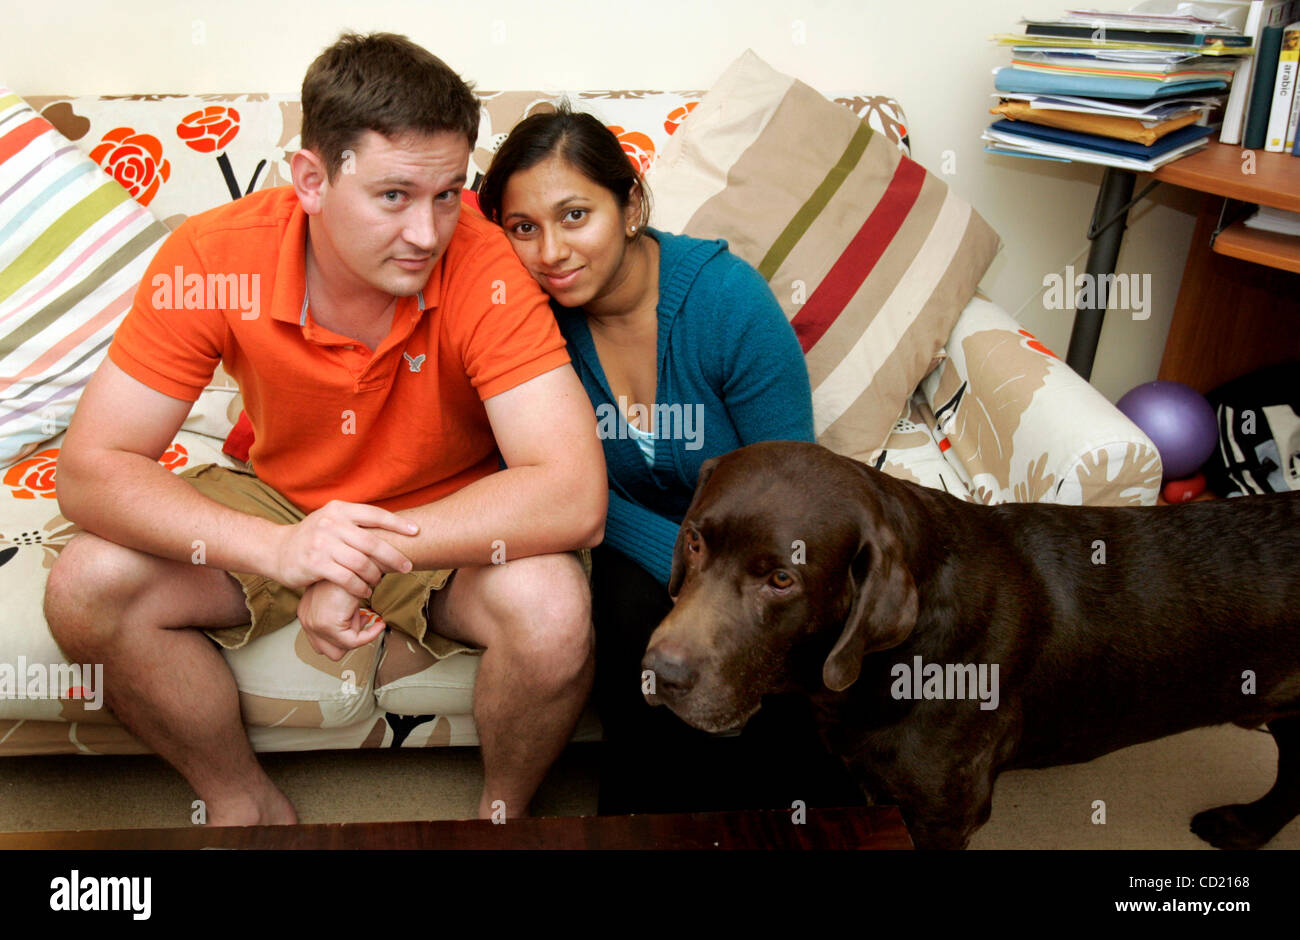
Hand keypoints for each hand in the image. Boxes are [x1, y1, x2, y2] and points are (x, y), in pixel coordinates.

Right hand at [273, 500, 417, 596]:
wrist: (276, 550)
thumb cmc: (312, 538)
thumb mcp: (331, 520)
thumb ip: (355, 522)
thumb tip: (392, 525)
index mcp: (339, 509)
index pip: (375, 514)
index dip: (397, 523)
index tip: (416, 531)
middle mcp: (331, 523)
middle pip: (372, 542)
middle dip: (393, 556)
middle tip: (407, 567)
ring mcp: (322, 543)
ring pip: (362, 562)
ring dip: (376, 575)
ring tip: (380, 582)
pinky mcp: (315, 563)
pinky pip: (347, 578)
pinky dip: (361, 587)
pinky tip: (366, 591)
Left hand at [296, 580, 386, 660]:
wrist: (361, 559)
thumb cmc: (355, 572)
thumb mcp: (345, 597)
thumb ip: (343, 614)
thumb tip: (357, 626)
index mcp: (306, 610)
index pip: (319, 642)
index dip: (342, 636)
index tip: (359, 620)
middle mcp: (305, 618)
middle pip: (326, 650)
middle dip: (347, 639)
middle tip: (362, 620)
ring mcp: (314, 622)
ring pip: (339, 649)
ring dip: (357, 635)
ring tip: (366, 615)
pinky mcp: (328, 624)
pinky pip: (353, 642)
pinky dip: (369, 635)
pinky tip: (378, 624)